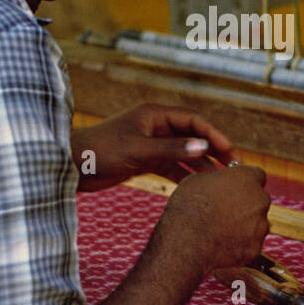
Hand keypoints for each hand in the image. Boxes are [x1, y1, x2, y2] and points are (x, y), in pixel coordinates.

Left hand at [73, 104, 233, 189]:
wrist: (70, 166)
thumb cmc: (100, 150)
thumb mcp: (138, 150)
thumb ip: (171, 149)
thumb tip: (203, 147)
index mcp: (154, 115)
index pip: (193, 121)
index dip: (213, 134)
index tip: (229, 151)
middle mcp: (155, 127)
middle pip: (192, 136)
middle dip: (213, 150)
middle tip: (233, 167)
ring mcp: (150, 144)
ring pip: (183, 154)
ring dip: (201, 166)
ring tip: (220, 181)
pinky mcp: (144, 161)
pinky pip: (171, 167)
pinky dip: (184, 176)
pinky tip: (197, 189)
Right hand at [160, 164, 269, 275]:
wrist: (184, 242)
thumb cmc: (187, 208)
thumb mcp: (198, 180)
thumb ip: (218, 179)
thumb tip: (220, 181)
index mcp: (247, 178)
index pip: (256, 175)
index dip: (245, 183)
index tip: (236, 189)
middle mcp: (260, 200)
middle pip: (259, 200)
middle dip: (246, 205)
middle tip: (226, 211)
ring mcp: (260, 226)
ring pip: (257, 224)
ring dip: (244, 226)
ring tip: (220, 230)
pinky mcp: (255, 248)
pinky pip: (250, 244)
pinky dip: (240, 245)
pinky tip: (222, 244)